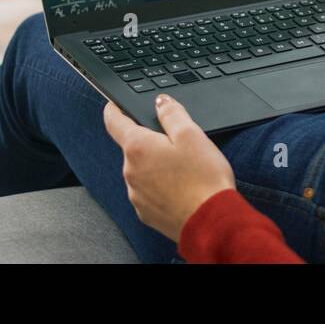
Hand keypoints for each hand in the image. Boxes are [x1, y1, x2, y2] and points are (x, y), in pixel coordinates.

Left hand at [103, 95, 235, 240]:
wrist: (211, 221)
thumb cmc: (203, 177)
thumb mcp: (192, 134)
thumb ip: (172, 113)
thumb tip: (160, 101)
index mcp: (138, 147)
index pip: (114, 121)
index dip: (113, 108)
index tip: (113, 104)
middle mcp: (130, 171)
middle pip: (133, 148)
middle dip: (150, 142)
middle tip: (178, 144)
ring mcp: (136, 195)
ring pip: (142, 171)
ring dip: (156, 166)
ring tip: (185, 171)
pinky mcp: (145, 213)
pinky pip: (148, 192)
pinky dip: (160, 187)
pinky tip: (181, 189)